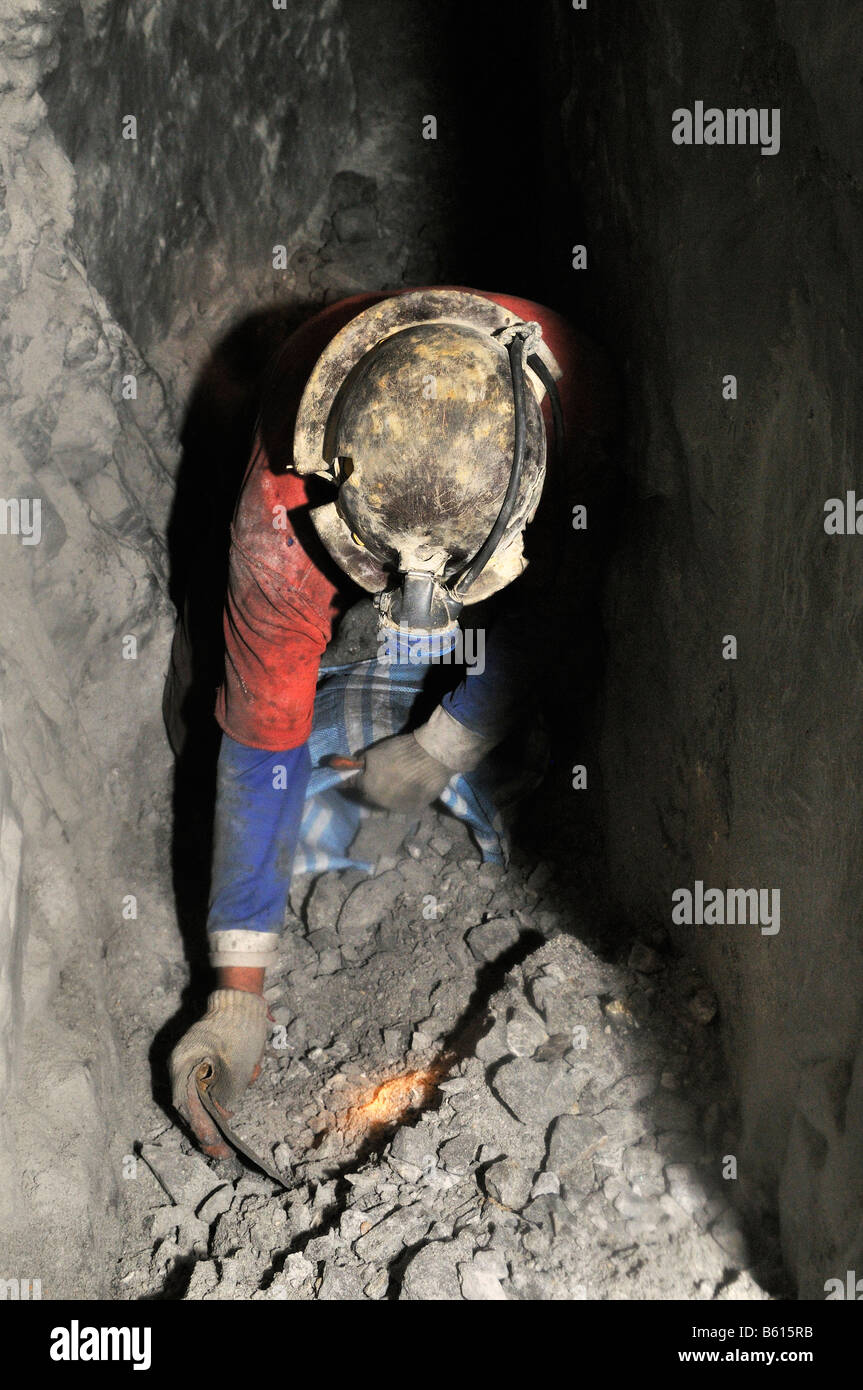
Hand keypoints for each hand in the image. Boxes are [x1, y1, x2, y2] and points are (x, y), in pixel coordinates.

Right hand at [169, 989, 269, 1156]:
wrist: (242, 998)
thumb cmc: (238, 1031)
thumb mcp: (236, 1069)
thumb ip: (225, 1096)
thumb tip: (222, 1115)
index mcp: (182, 1066)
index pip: (187, 1108)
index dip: (201, 1131)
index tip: (216, 1148)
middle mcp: (182, 1065)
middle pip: (192, 1105)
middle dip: (211, 1126)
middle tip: (223, 1150)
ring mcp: (193, 1060)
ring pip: (205, 1095)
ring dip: (225, 1101)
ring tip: (244, 1086)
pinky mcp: (206, 1057)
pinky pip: (213, 1080)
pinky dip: (230, 1085)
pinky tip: (249, 1070)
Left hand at [357, 731, 452, 813]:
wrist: (432, 757)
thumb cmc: (401, 751)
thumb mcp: (374, 752)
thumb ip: (360, 763)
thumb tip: (350, 767)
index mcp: (367, 787)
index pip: (350, 785)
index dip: (350, 779)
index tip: (350, 777)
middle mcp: (379, 802)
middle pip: (369, 795)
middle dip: (371, 786)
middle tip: (380, 775)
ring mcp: (397, 808)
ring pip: (386, 801)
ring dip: (387, 793)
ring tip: (397, 781)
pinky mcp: (413, 809)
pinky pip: (403, 804)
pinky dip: (403, 797)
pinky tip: (410, 787)